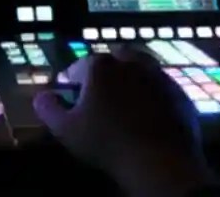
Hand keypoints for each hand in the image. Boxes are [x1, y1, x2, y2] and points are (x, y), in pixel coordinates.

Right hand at [34, 47, 213, 196]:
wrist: (159, 160)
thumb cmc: (107, 142)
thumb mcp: (66, 130)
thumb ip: (49, 108)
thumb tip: (41, 96)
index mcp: (100, 66)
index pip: (78, 67)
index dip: (71, 83)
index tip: (70, 99)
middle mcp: (130, 62)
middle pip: (112, 59)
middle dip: (104, 73)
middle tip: (99, 96)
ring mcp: (158, 75)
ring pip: (140, 68)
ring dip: (130, 78)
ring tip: (124, 101)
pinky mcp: (178, 92)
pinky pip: (160, 87)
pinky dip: (152, 94)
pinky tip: (147, 113)